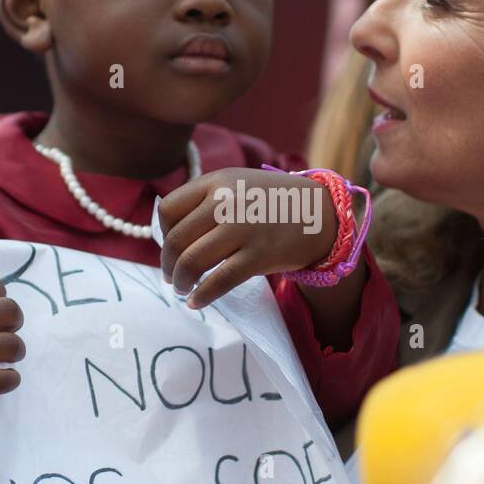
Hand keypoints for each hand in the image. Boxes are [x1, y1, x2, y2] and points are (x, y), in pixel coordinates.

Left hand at [158, 167, 336, 308]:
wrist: (321, 211)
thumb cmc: (272, 201)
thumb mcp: (237, 184)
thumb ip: (206, 200)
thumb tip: (170, 236)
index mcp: (216, 182)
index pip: (169, 209)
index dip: (162, 234)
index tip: (171, 248)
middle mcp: (226, 201)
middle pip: (176, 240)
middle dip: (168, 264)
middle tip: (171, 276)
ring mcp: (242, 228)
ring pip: (192, 261)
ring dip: (180, 281)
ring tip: (182, 289)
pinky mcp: (259, 255)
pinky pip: (219, 280)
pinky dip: (202, 295)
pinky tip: (196, 302)